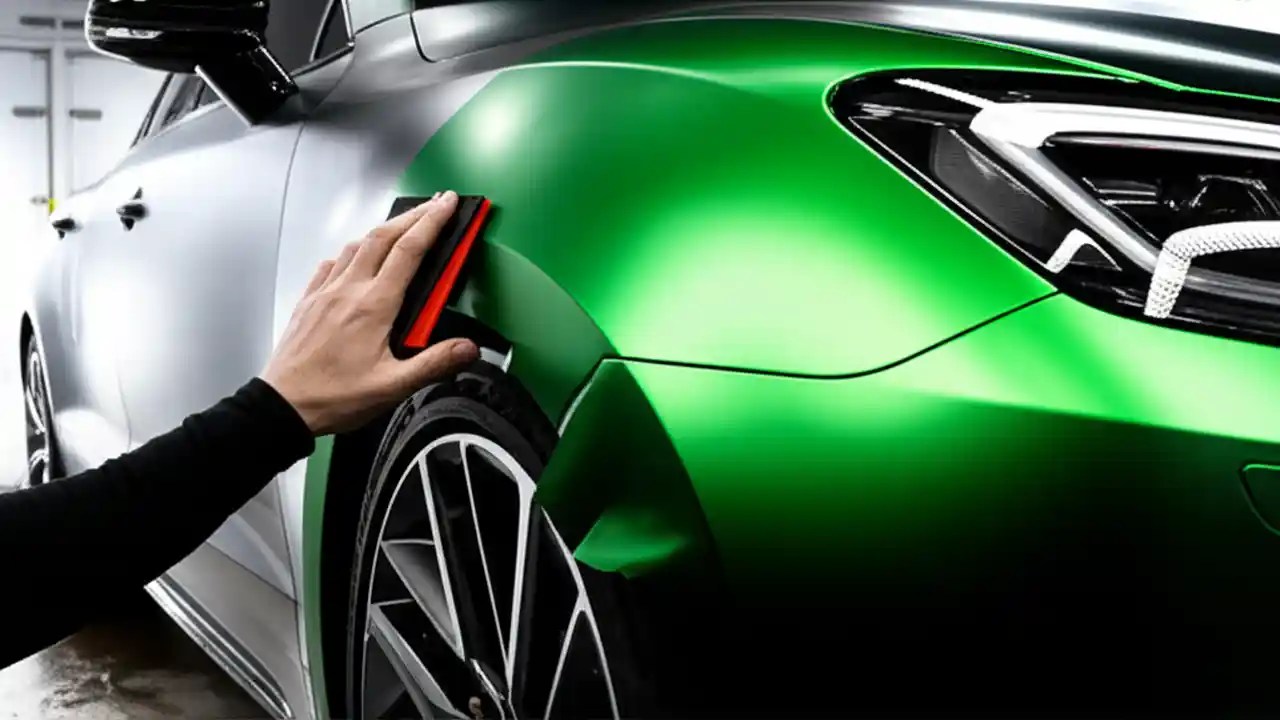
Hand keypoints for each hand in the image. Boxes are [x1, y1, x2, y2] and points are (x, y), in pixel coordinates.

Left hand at [261, 191, 478, 434]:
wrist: (282, 405)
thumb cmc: (332, 397)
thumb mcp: (392, 387)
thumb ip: (434, 364)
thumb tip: (467, 348)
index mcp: (374, 306)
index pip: (409, 250)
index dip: (433, 222)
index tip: (448, 205)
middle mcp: (348, 290)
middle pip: (384, 236)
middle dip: (413, 215)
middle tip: (435, 205)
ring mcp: (325, 292)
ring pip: (357, 245)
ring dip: (384, 230)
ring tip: (402, 226)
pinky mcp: (310, 301)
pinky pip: (331, 264)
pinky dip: (351, 252)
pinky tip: (355, 258)